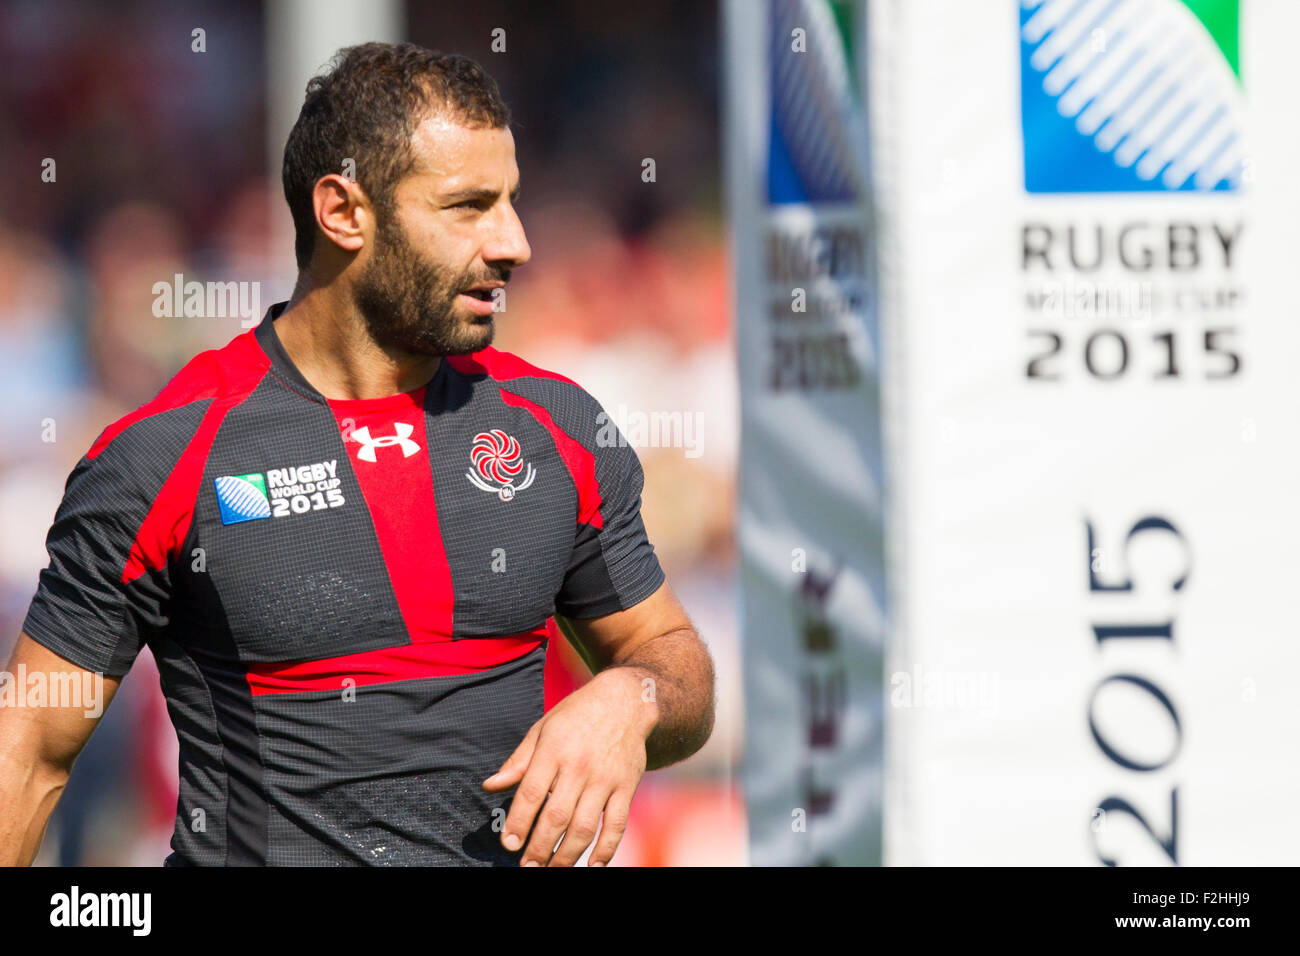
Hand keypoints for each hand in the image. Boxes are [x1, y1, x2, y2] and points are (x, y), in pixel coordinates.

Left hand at [482, 666, 657, 865]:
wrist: (625, 701)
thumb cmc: (576, 716)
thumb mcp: (542, 729)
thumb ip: (518, 761)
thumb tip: (490, 787)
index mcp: (553, 750)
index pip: (531, 793)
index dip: (518, 822)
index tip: (509, 845)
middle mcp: (579, 766)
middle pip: (556, 817)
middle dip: (540, 848)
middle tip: (528, 867)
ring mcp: (605, 778)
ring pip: (585, 827)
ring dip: (567, 855)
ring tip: (552, 869)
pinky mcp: (626, 786)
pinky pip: (616, 824)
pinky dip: (606, 849)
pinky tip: (592, 865)